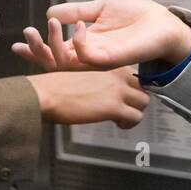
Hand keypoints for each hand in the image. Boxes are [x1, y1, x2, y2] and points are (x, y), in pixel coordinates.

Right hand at [11, 0, 190, 71]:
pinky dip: (82, 45)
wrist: (164, 23)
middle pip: (56, 62)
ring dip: (53, 48)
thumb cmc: (137, 17)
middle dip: (36, 53)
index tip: (16, 45)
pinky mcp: (114, 59)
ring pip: (69, 63)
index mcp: (86, 46)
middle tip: (21, 40)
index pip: (55, 52)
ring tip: (47, 26)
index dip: (35, 51)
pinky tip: (80, 27)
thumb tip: (50, 13)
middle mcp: (90, 56)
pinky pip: (91, 58)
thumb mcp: (100, 9)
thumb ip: (76, 12)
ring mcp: (101, 60)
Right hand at [27, 67, 150, 128]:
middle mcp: (116, 76)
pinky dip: (129, 123)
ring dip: (134, 113)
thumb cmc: (56, 87)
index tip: (123, 98)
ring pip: (143, 103)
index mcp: (108, 65)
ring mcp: (117, 91)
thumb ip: (98, 81)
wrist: (47, 94)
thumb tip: (102, 93)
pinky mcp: (114, 107)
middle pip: (143, 88)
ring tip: (120, 119)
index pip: (134, 76)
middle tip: (125, 109)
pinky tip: (117, 124)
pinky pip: (136, 117)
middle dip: (136, 101)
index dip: (130, 89)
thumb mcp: (82, 75)